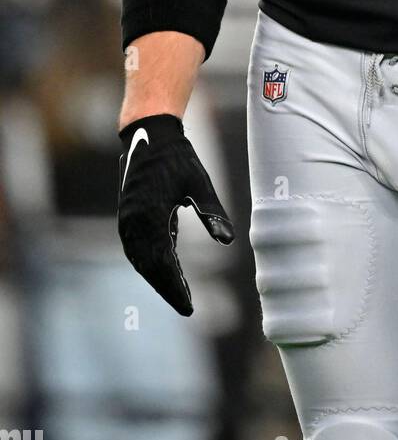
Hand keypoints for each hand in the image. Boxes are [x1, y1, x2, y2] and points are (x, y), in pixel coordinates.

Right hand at [118, 113, 233, 314]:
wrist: (150, 133)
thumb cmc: (177, 157)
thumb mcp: (199, 183)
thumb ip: (212, 213)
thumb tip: (228, 240)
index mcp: (150, 217)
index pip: (163, 264)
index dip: (175, 288)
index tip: (189, 307)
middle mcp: (133, 222)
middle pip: (149, 267)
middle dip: (166, 287)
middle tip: (185, 305)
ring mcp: (127, 218)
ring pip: (141, 258)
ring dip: (157, 276)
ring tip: (177, 290)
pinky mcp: (127, 213)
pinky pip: (137, 245)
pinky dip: (151, 259)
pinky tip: (167, 264)